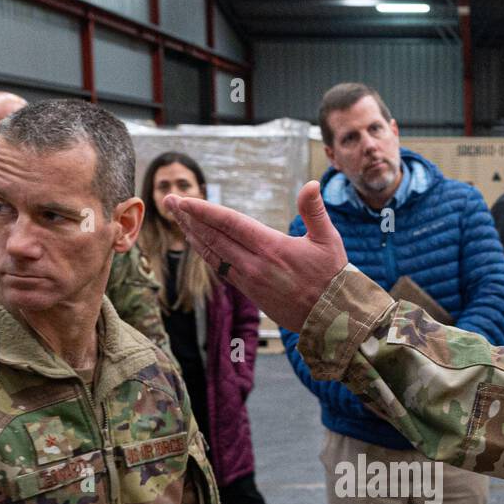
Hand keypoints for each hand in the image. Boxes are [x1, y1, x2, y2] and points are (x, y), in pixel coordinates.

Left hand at [164, 183, 347, 330]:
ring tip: (178, 219)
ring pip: (214, 255)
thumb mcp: (329, 240)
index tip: (183, 200)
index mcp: (272, 248)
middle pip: (214, 237)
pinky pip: (222, 269)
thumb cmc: (333, 278)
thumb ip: (315, 211)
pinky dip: (207, 254)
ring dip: (193, 236)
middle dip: (189, 218)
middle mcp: (255, 265)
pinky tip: (199, 244)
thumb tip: (309, 184)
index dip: (204, 211)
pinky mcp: (251, 293)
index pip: (230, 224)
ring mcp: (250, 281)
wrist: (332, 319)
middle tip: (169, 200)